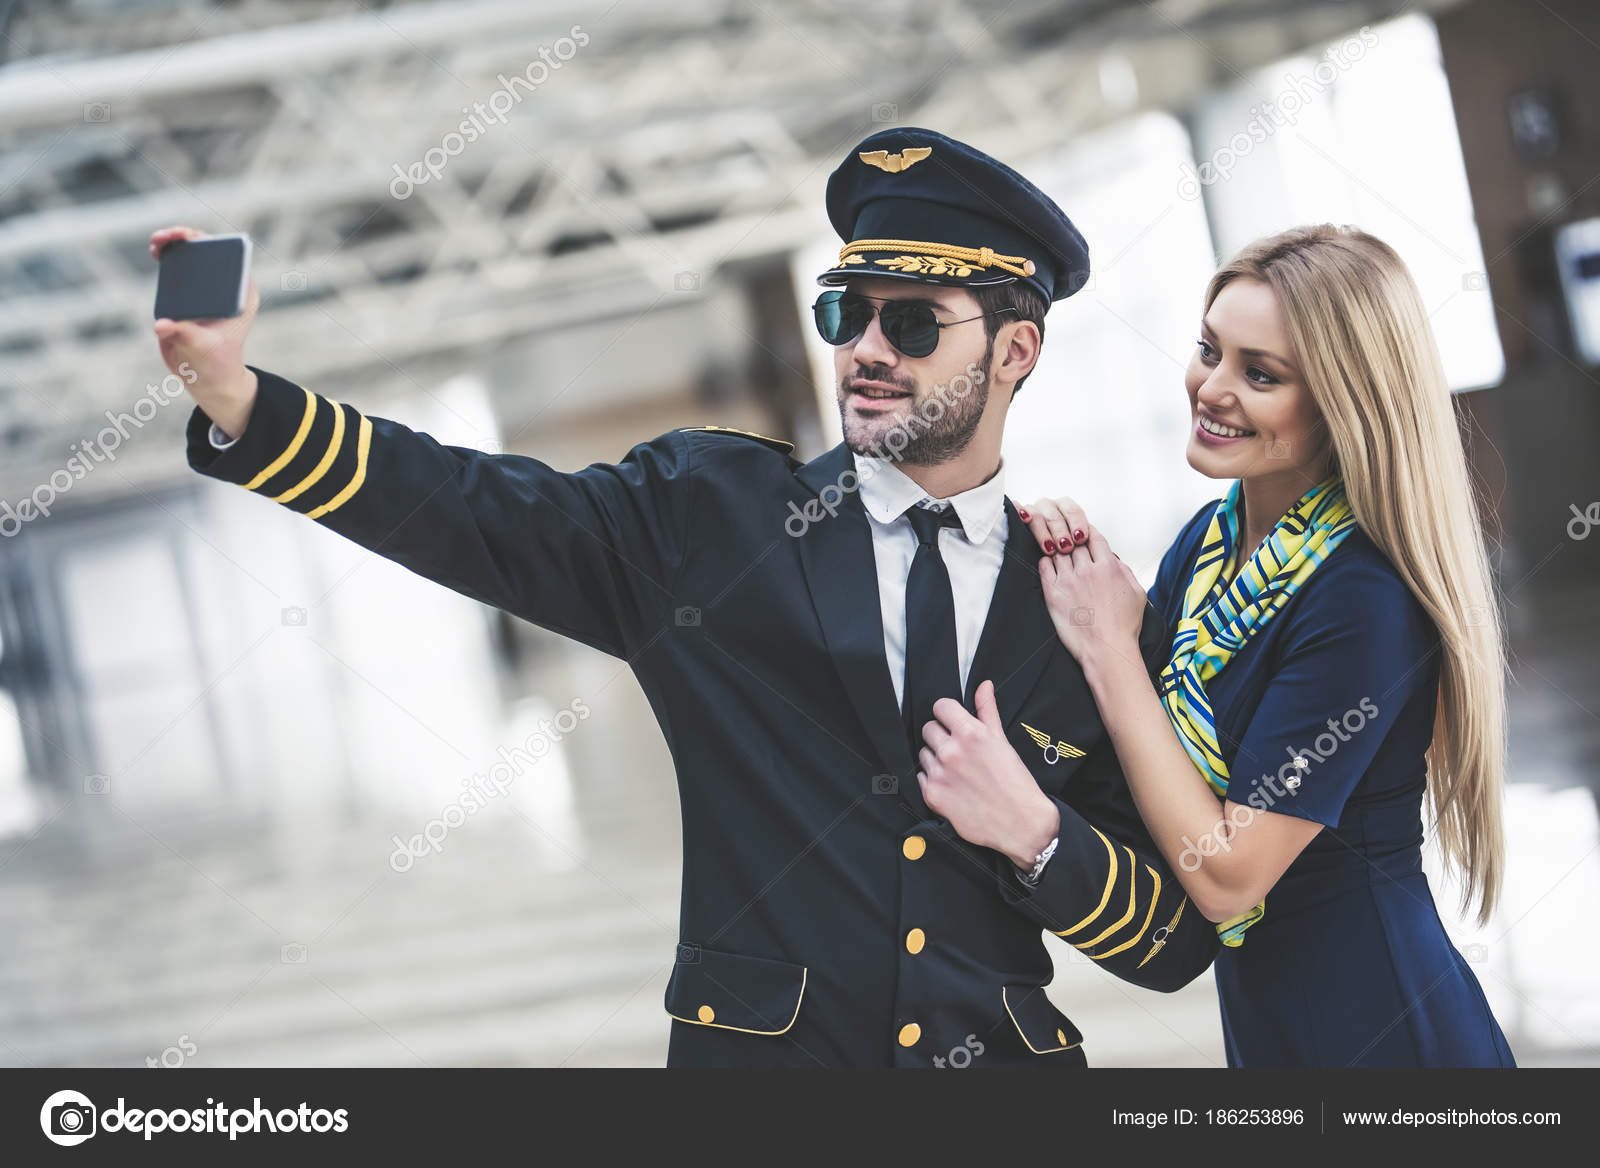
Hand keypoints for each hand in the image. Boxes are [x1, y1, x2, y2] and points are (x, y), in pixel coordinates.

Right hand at [149, 225, 258, 436]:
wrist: (208, 378)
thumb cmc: (215, 363)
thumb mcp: (202, 348)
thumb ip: (184, 334)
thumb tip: (161, 325)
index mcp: (241, 297)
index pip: (231, 260)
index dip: (211, 244)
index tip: (193, 238)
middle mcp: (227, 289)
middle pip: (208, 253)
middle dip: (186, 238)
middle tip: (164, 238)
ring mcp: (207, 290)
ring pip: (192, 258)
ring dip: (173, 245)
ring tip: (156, 243)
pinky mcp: (189, 295)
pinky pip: (179, 271)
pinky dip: (167, 258)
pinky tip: (156, 252)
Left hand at [916, 680, 1059, 869]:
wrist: (1020, 823)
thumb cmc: (1015, 782)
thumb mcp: (1002, 741)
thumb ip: (987, 711)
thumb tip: (983, 685)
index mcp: (970, 734)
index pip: (940, 706)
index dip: (947, 713)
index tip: (953, 722)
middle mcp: (951, 751)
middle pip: (928, 728)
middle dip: (941, 735)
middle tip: (958, 750)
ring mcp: (939, 774)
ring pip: (924, 753)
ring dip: (936, 758)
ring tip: (958, 771)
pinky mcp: (932, 795)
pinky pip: (921, 776)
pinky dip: (932, 779)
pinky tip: (952, 786)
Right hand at [1019, 495, 1088, 555]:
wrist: (1042, 563)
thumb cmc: (1066, 555)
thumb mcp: (1077, 547)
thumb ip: (1082, 541)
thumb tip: (1087, 541)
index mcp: (1067, 509)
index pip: (1073, 511)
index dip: (1077, 523)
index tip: (1080, 539)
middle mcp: (1051, 508)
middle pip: (1055, 514)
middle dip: (1061, 531)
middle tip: (1066, 547)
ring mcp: (1035, 511)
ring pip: (1037, 515)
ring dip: (1044, 533)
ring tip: (1050, 549)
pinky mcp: (1020, 517)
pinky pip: (1019, 511)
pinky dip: (1020, 512)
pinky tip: (1024, 517)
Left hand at [1039, 523, 1145, 669]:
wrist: (1106, 649)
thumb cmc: (1124, 626)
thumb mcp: (1137, 593)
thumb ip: (1125, 571)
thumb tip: (1114, 559)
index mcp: (1108, 566)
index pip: (1094, 537)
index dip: (1088, 533)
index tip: (1084, 535)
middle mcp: (1087, 570)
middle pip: (1075, 542)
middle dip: (1073, 541)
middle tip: (1069, 542)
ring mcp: (1068, 580)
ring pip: (1059, 552)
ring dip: (1059, 550)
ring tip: (1058, 553)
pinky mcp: (1053, 594)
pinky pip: (1044, 567)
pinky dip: (1046, 561)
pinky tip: (1049, 563)